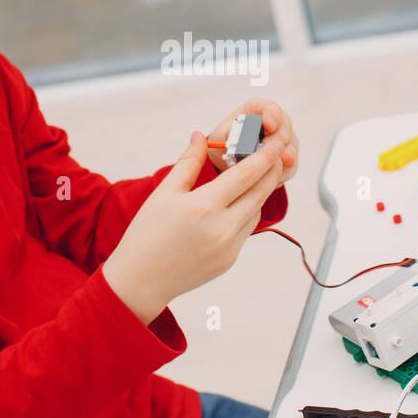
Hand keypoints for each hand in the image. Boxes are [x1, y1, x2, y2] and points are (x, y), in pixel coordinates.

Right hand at [102, 132, 284, 323]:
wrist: (141, 281)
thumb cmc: (147, 235)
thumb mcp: (164, 193)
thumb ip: (188, 162)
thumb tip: (201, 137)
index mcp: (204, 207)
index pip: (246, 175)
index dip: (265, 157)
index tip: (275, 143)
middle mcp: (222, 228)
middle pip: (260, 193)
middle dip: (271, 171)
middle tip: (276, 154)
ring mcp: (229, 247)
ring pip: (256, 211)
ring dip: (259, 192)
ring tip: (255, 176)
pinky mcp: (230, 260)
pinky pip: (246, 230)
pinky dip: (247, 212)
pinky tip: (237, 202)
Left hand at [206, 99, 298, 184]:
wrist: (228, 162)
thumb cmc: (224, 144)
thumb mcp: (221, 136)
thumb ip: (229, 133)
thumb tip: (237, 136)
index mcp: (257, 111)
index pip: (271, 108)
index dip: (272, 115)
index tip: (269, 126)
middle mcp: (275, 122)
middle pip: (285, 128)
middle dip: (276, 141)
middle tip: (267, 151)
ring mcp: (285, 140)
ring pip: (291, 148)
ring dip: (280, 159)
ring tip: (268, 167)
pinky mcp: (288, 159)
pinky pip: (290, 166)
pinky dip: (280, 173)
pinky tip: (269, 178)